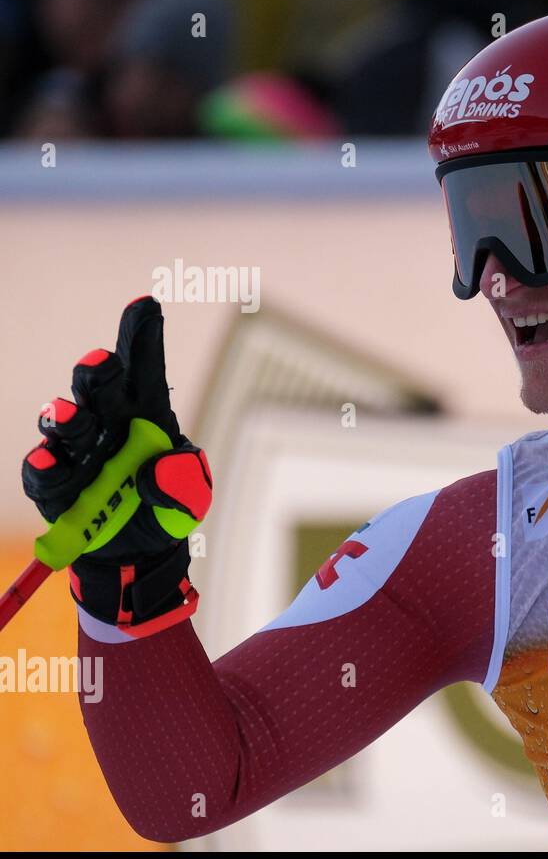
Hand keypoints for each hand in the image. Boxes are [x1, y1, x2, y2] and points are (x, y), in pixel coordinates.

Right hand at [21, 297, 211, 628]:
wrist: (145, 552)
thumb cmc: (169, 505)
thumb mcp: (193, 493)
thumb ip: (184, 479)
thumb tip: (152, 472)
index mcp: (146, 415)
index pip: (145, 371)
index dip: (143, 339)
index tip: (146, 306)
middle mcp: (107, 425)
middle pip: (98, 389)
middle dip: (97, 372)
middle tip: (101, 361)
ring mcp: (77, 454)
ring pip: (65, 425)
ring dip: (66, 418)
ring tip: (70, 415)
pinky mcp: (55, 487)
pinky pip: (44, 473)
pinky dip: (45, 466)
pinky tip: (49, 461)